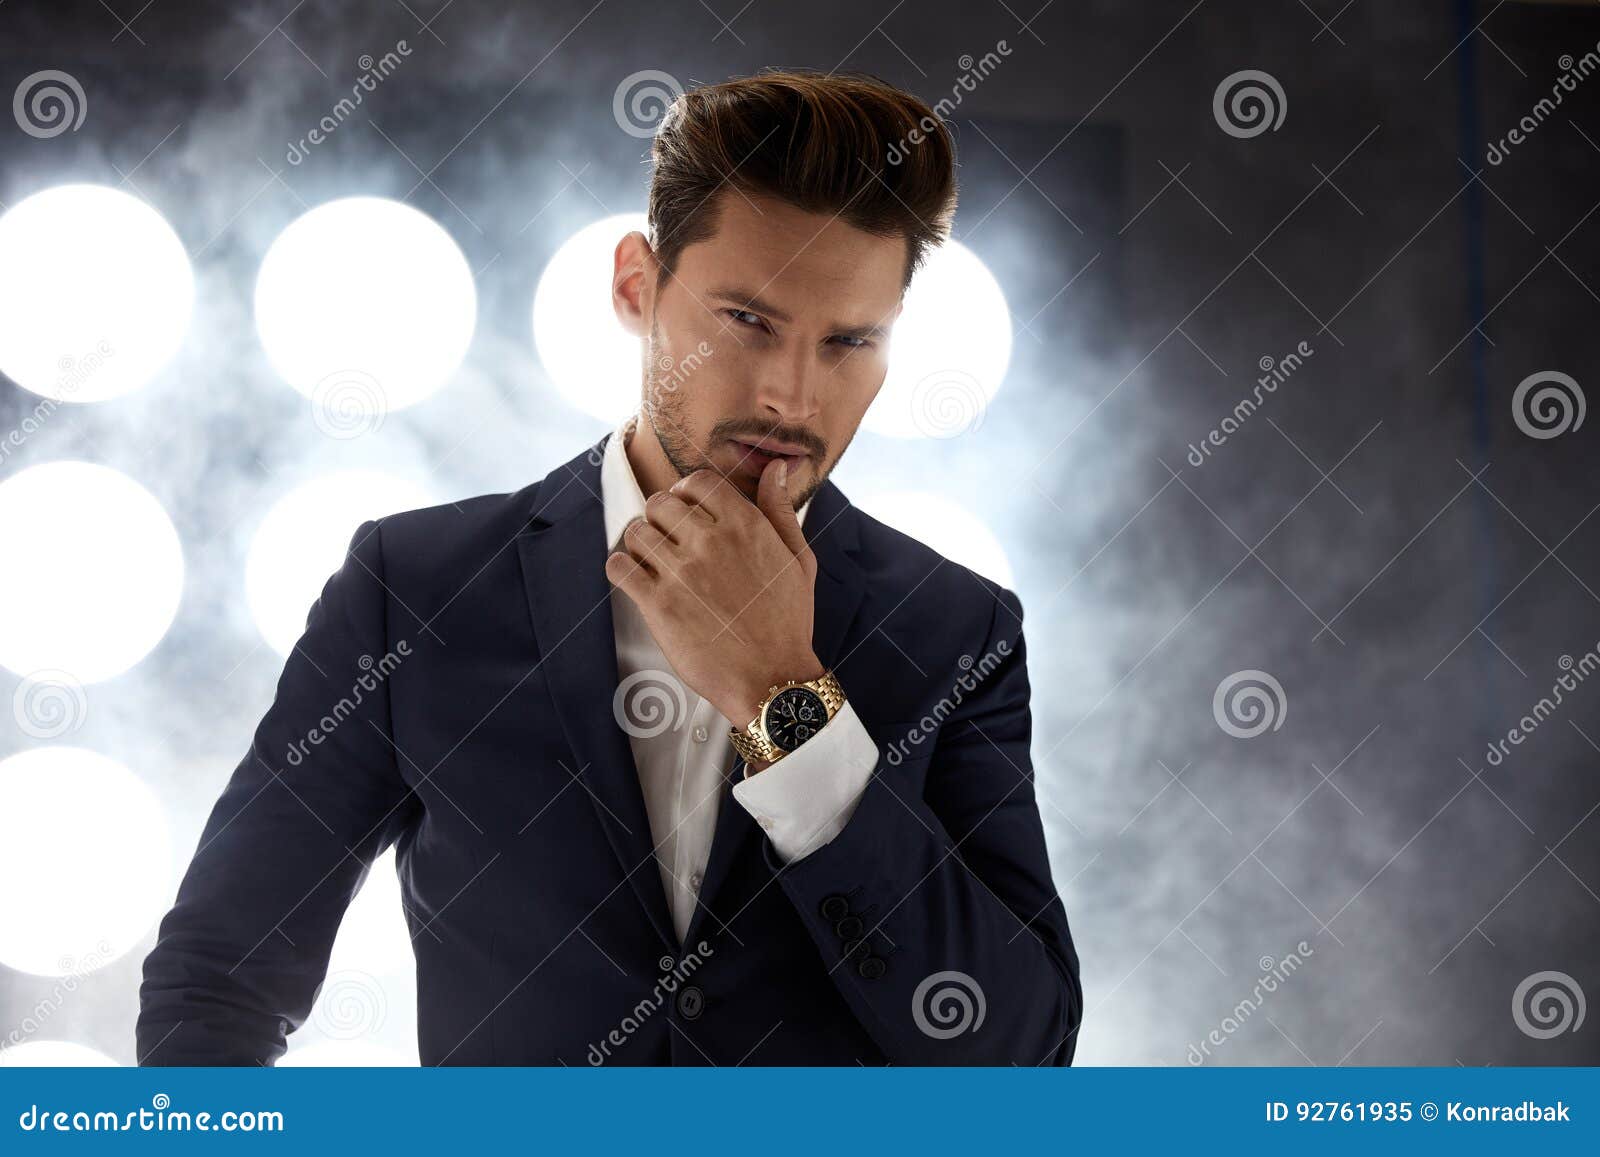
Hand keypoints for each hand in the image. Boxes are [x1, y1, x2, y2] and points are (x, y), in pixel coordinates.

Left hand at [605, 456, 823, 726]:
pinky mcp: (658, 605)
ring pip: (636, 531)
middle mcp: (711, 542)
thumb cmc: (789, 621)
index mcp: (746, 525)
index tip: (687, 511)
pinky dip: (622, 569)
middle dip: (661, 518)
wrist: (773, 679)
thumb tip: (775, 467)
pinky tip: (637, 580)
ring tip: (654, 562)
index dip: (687, 493)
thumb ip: (781, 510)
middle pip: (661, 503)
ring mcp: (682, 573)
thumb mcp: (798, 560)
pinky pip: (619, 567)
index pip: (697, 481)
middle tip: (669, 541)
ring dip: (640, 543)